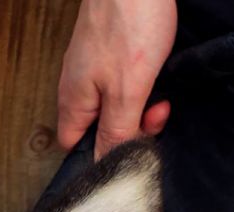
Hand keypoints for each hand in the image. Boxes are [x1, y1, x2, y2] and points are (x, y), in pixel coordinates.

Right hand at [58, 0, 176, 158]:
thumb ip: (116, 132)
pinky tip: (156, 73)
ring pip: (116, 105)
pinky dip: (143, 83)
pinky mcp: (110, 51)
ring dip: (142, 105)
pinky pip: (124, 82)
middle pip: (100, 127)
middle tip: (156, 113)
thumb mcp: (127, 91)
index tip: (131, 147)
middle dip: (131, 128)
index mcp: (73, 102)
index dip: (101, 154)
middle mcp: (78, 87)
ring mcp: (93, 67)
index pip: (75, 147)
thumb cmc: (128, 24)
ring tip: (161, 93)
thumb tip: (106, 166)